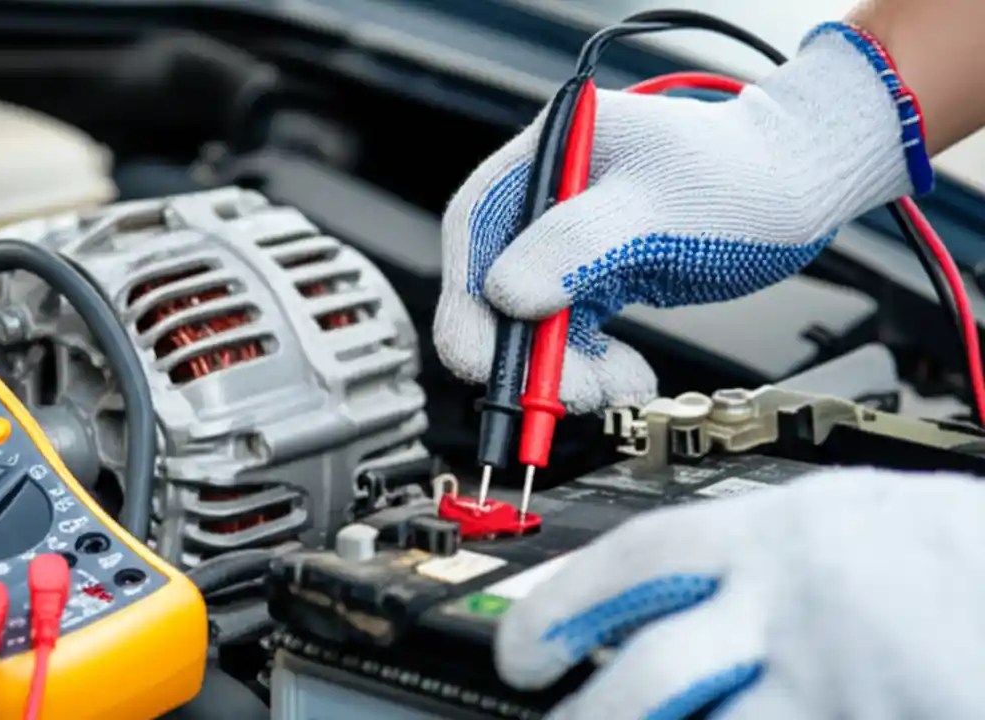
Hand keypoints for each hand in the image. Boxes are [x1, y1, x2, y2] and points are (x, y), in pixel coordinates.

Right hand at [436, 27, 924, 413]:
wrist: (796, 189)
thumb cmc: (741, 176)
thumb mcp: (657, 209)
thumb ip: (576, 245)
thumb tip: (505, 295)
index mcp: (547, 156)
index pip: (475, 227)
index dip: (467, 297)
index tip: (481, 357)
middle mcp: (546, 199)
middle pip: (494, 284)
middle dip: (523, 348)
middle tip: (560, 392)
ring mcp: (568, 241)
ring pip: (531, 322)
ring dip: (563, 369)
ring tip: (615, 387)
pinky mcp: (593, 277)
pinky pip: (569, 335)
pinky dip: (592, 367)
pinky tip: (626, 377)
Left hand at [495, 469, 984, 718]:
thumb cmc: (969, 551)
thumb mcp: (861, 512)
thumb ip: (777, 548)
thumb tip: (706, 575)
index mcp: (781, 533)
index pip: (635, 561)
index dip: (560, 605)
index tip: (520, 646)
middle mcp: (791, 608)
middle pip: (650, 671)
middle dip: (589, 712)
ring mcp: (829, 683)